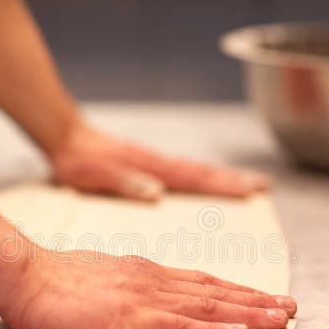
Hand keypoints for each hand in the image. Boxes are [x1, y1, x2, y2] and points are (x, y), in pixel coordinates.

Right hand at [0, 247, 296, 328]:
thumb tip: (143, 294)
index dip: (236, 292)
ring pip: (209, 308)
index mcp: (145, 272)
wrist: (26, 273)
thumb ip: (127, 285)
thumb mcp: (101, 277)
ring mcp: (146, 297)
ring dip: (249, 313)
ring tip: (281, 318)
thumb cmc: (54, 280)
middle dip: (256, 301)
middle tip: (289, 308)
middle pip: (215, 293)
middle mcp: (154, 280)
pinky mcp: (132, 317)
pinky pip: (182, 327)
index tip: (264, 298)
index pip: (201, 283)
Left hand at [48, 122, 269, 200]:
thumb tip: (156, 192)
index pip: (195, 178)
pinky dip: (202, 178)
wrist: (64, 135)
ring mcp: (155, 164)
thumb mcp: (96, 174)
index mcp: (151, 168)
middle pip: (203, 173)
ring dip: (222, 178)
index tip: (251, 189)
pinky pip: (183, 174)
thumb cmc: (78, 159)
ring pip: (196, 172)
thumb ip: (124, 182)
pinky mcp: (147, 166)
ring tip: (248, 184)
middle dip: (234, 180)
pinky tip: (207, 185)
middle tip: (264, 186)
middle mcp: (158, 165)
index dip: (224, 185)